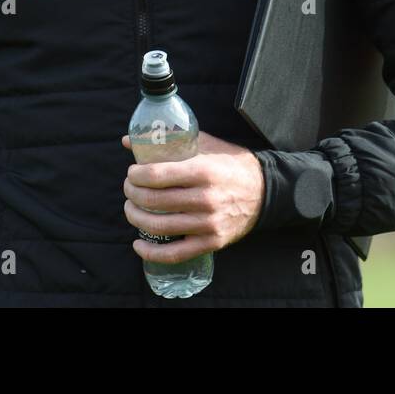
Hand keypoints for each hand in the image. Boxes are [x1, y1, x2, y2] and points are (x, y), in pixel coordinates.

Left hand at [120, 131, 264, 263]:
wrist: (265, 191)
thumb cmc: (230, 164)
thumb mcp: (205, 144)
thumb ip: (170, 141)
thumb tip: (129, 140)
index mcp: (203, 171)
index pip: (156, 176)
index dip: (136, 175)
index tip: (132, 173)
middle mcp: (205, 198)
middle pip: (154, 201)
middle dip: (133, 195)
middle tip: (129, 189)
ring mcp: (208, 223)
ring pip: (160, 227)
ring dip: (136, 218)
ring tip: (131, 209)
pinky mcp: (212, 242)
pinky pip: (175, 253)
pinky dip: (152, 252)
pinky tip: (138, 244)